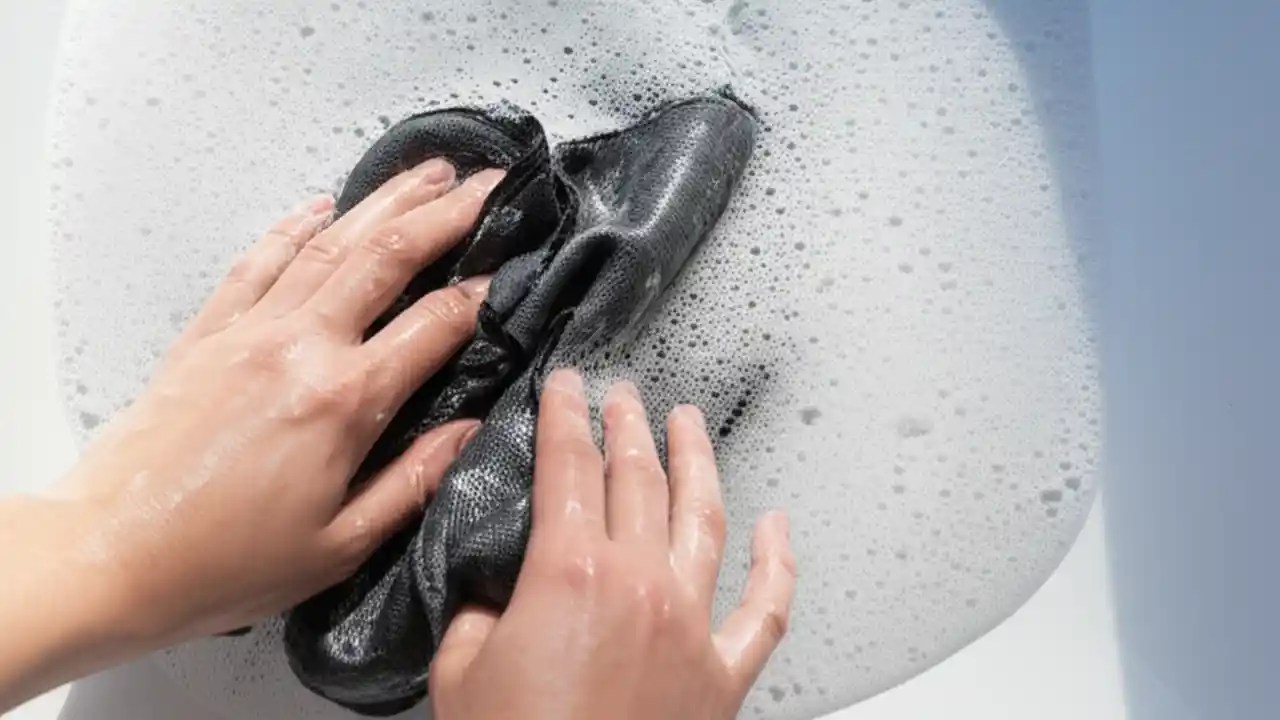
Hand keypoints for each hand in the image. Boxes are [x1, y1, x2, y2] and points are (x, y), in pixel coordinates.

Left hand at [0, 157, 507, 708]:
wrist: (109, 556)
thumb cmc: (226, 564)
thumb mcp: (341, 545)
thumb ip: (413, 481)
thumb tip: (471, 432)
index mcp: (344, 401)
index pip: (432, 324)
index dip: (478, 293)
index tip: (507, 267)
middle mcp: (300, 347)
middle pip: (385, 258)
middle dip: (444, 213)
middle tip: (487, 182)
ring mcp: (249, 330)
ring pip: (329, 244)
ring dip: (383, 202)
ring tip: (427, 173)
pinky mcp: (207, 333)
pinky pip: (259, 261)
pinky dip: (294, 226)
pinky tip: (323, 205)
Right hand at [429, 370, 796, 719]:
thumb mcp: (462, 674)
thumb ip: (482, 615)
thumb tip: (501, 597)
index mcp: (572, 573)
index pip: (570, 467)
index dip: (567, 416)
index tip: (570, 385)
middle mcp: (642, 585)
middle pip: (639, 479)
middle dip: (627, 426)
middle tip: (623, 394)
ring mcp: (692, 627)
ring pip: (706, 520)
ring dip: (697, 462)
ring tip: (689, 424)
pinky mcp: (723, 676)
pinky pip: (766, 610)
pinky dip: (778, 564)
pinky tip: (779, 528)